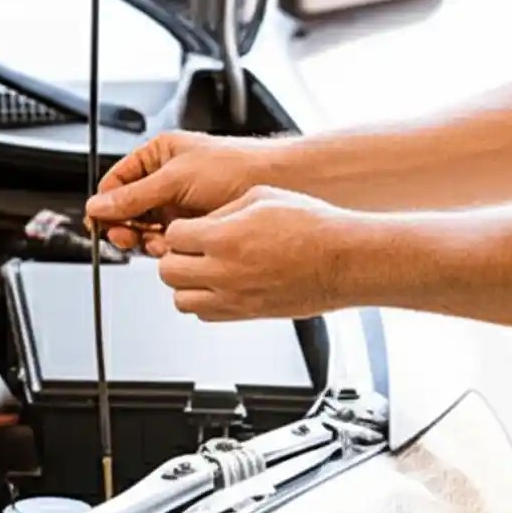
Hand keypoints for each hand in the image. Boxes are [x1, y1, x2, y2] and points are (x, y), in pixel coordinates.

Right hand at [84, 131, 283, 255]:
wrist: (277, 184)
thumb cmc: (235, 167)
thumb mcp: (176, 178)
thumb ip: (135, 196)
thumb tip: (99, 206)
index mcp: (158, 156)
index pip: (117, 182)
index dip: (106, 203)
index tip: (99, 221)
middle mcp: (166, 180)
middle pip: (127, 209)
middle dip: (124, 225)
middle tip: (124, 237)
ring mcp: (179, 205)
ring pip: (145, 229)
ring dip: (145, 239)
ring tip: (154, 242)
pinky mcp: (192, 226)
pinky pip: (166, 241)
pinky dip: (164, 248)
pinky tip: (171, 247)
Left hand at [156, 185, 367, 320]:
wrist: (344, 260)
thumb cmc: (313, 226)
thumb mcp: (261, 197)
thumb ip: (222, 210)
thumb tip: (202, 221)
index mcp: (224, 238)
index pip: (172, 236)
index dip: (180, 230)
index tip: (190, 229)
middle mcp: (223, 272)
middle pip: (168, 271)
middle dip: (175, 257)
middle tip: (190, 250)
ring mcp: (233, 298)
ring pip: (180, 300)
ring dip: (185, 284)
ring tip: (202, 270)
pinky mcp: (246, 314)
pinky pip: (204, 315)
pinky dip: (204, 302)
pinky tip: (219, 286)